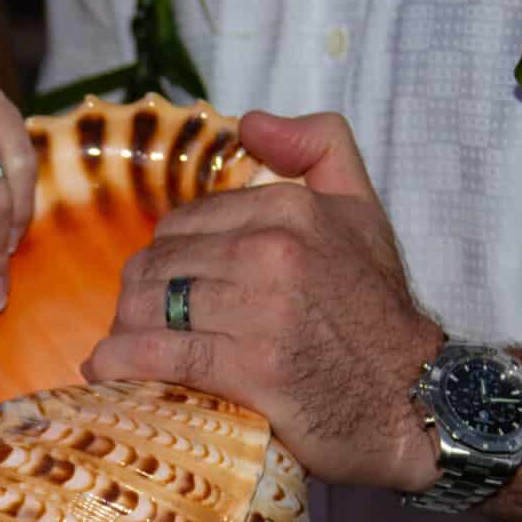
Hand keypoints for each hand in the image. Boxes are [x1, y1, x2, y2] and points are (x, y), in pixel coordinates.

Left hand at [83, 111, 445, 491]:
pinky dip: (122, 361)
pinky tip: (108, 370)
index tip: (171, 289)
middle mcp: (273, 250)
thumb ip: (318, 146)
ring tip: (129, 350)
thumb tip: (249, 122)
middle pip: (156, 265)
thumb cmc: (377, 312)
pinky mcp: (248, 368)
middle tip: (143, 326)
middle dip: (138, 297)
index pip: (181, 223)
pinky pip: (158, 354)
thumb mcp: (363, 210)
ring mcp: (259, 310)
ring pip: (147, 306)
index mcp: (289, 208)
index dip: (167, 258)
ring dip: (125, 331)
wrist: (414, 399)